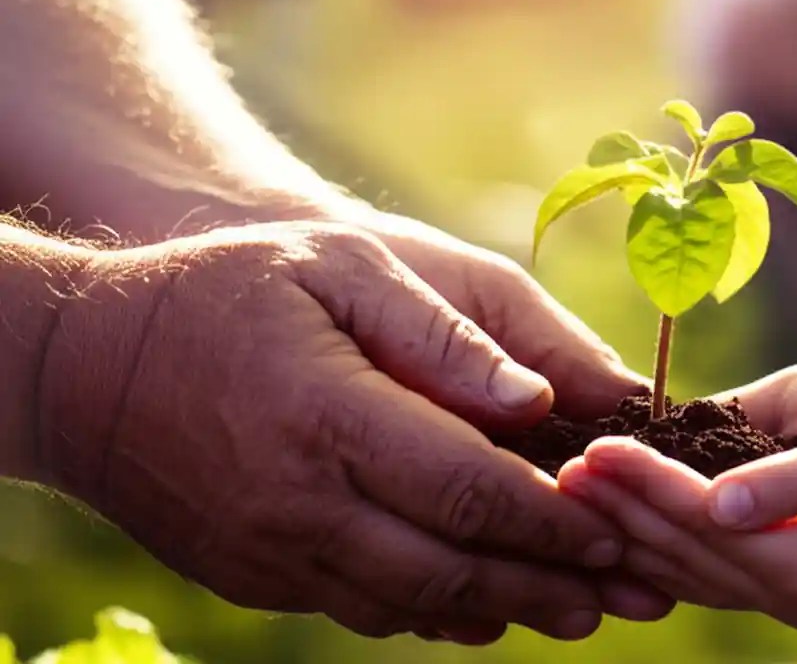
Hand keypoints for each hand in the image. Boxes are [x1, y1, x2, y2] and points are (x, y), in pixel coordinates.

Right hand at [31, 221, 665, 642]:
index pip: (472, 493)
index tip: (619, 531)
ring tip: (576, 611)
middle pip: (452, 571)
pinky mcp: (251, 576)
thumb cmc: (234, 290)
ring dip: (501, 611)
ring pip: (410, 605)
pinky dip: (432, 610)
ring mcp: (269, 552)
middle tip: (628, 596)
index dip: (556, 521)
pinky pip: (360, 608)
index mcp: (330, 418)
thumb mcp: (343, 267)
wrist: (87, 364)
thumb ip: (444, 336)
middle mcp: (298, 504)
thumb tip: (541, 400)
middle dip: (549, 587)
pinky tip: (482, 603)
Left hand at [557, 354, 796, 629]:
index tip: (595, 448)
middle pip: (680, 550)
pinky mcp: (791, 577)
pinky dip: (664, 541)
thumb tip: (718, 500)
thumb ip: (791, 478)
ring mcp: (788, 592)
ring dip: (632, 525)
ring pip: (686, 567)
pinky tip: (628, 516)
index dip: (643, 483)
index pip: (700, 521)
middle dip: (621, 506)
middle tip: (563, 465)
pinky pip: (708, 568)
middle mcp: (789, 592)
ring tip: (580, 484)